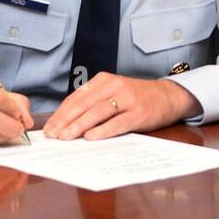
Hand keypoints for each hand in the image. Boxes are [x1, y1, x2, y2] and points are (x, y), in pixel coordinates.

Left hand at [44, 72, 201, 140]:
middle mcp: (114, 86)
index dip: (61, 114)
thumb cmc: (136, 98)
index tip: (49, 129)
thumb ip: (93, 104)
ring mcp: (127, 99)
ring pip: (98, 112)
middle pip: (84, 104)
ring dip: (79, 125)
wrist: (169, 96)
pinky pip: (117, 122)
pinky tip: (91, 137)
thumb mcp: (113, 93)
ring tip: (66, 137)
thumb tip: (66, 124)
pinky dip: (103, 130)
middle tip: (53, 135)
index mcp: (103, 81)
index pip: (76, 98)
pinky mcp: (139, 113)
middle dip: (65, 121)